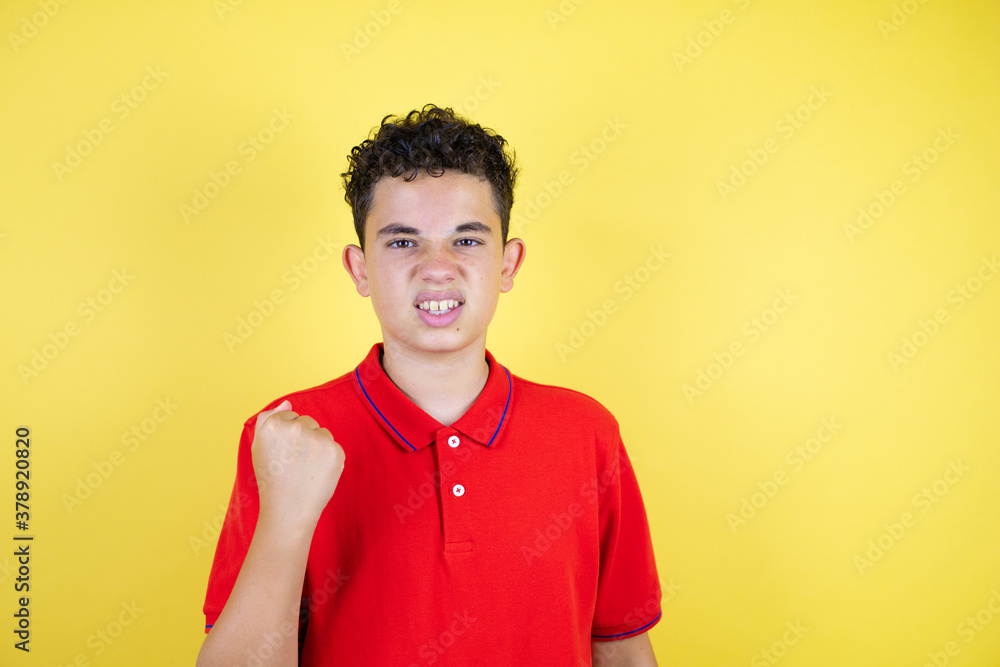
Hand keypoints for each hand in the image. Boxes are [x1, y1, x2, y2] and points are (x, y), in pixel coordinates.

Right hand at [251, 400, 344, 527]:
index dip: (286, 436)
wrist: (288, 510)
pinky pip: (333, 446)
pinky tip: (317, 473)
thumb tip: (288, 403)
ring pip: (322, 433)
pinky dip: (328, 458)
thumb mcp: (259, 447)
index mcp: (273, 425)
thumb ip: (268, 419)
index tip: (282, 453)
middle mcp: (297, 428)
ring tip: (305, 469)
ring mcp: (318, 439)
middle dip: (303, 438)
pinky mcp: (336, 451)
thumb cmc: (271, 479)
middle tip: (293, 463)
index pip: (289, 416)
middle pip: (308, 422)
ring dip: (317, 446)